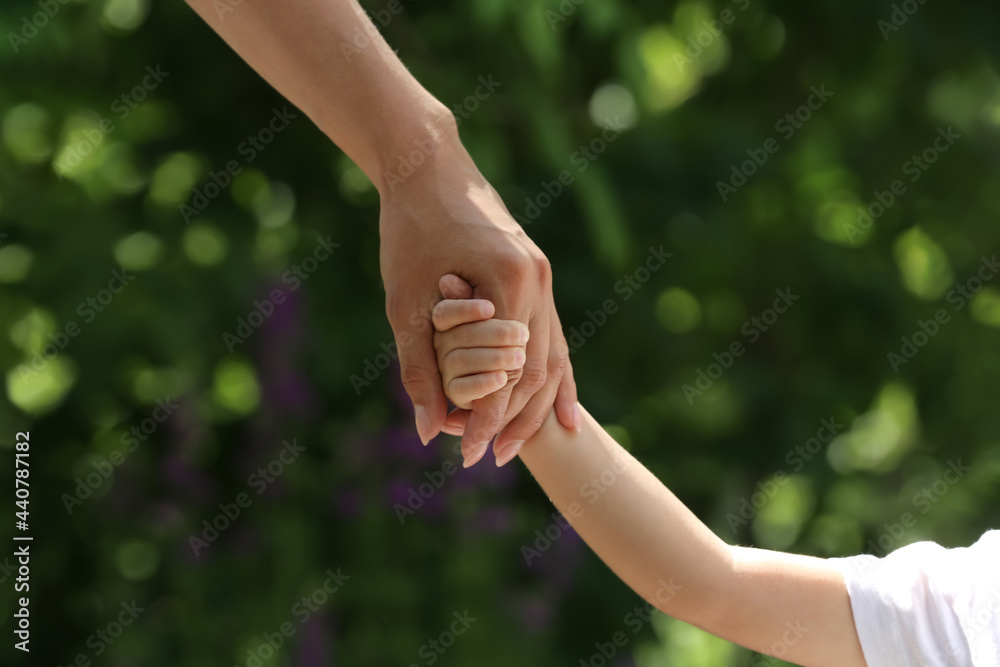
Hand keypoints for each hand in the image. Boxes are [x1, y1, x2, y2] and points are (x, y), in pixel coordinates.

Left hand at [378, 133, 579, 465]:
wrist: (429, 167)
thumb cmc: (410, 230)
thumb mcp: (405, 304)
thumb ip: (420, 369)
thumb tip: (429, 429)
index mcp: (510, 284)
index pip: (506, 374)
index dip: (485, 419)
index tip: (465, 454)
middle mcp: (539, 281)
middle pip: (537, 371)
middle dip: (514, 420)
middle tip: (489, 459)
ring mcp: (544, 277)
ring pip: (552, 356)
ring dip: (535, 405)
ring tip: (518, 446)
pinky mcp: (539, 274)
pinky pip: (554, 336)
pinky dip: (555, 375)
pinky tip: (562, 410)